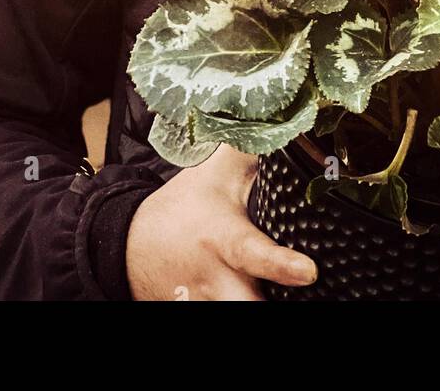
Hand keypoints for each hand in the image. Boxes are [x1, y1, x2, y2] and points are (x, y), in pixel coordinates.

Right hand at [126, 144, 317, 300]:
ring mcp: (208, 306)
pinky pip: (232, 315)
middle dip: (271, 305)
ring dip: (259, 305)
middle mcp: (217, 280)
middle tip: (306, 294)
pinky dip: (243, 307)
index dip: (282, 265)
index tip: (309, 271)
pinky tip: (260, 296)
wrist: (130, 247)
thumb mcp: (215, 174)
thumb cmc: (184, 208)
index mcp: (224, 240)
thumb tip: (285, 123)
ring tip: (295, 298)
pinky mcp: (202, 316)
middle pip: (248, 307)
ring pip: (241, 314)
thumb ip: (250, 152)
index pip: (254, 254)